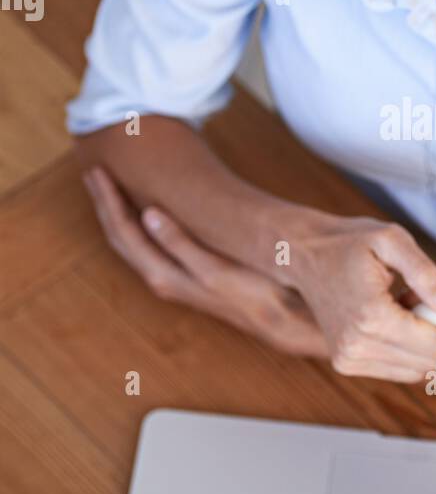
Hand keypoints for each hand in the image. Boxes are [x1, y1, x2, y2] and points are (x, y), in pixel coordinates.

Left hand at [83, 166, 326, 355]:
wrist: (281, 321)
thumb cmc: (254, 294)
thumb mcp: (214, 269)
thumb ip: (180, 244)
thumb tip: (148, 215)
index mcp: (163, 275)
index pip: (124, 232)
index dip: (108, 201)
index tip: (98, 172)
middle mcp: (161, 279)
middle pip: (120, 238)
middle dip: (105, 205)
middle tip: (94, 174)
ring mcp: (173, 278)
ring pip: (133, 243)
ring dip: (119, 214)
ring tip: (110, 189)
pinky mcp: (187, 275)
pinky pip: (148, 247)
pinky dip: (138, 225)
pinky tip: (145, 213)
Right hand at [287, 212, 435, 382]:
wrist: (305, 256)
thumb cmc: (349, 244)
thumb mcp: (391, 239)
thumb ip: (426, 273)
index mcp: (371, 317)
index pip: (432, 345)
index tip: (418, 294)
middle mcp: (356, 346)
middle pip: (425, 362)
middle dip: (427, 332)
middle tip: (406, 300)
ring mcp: (348, 359)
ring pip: (412, 371)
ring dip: (414, 343)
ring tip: (393, 309)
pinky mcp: (346, 364)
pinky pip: (395, 370)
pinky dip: (399, 349)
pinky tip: (383, 322)